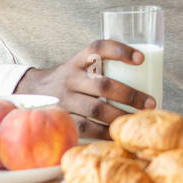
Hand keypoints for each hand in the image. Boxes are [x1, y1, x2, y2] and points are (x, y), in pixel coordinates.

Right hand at [13, 40, 156, 139]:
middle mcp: (70, 77)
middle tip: (150, 102)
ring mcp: (64, 98)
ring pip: (95, 108)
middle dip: (130, 95)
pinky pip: (84, 127)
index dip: (120, 50)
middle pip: (102, 84)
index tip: (141, 58)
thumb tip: (148, 70)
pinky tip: (118, 135)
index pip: (98, 47)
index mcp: (78, 60)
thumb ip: (105, 65)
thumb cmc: (72, 79)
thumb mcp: (82, 64)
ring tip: (138, 120)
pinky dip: (103, 132)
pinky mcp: (61, 118)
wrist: (32, 91)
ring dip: (119, 116)